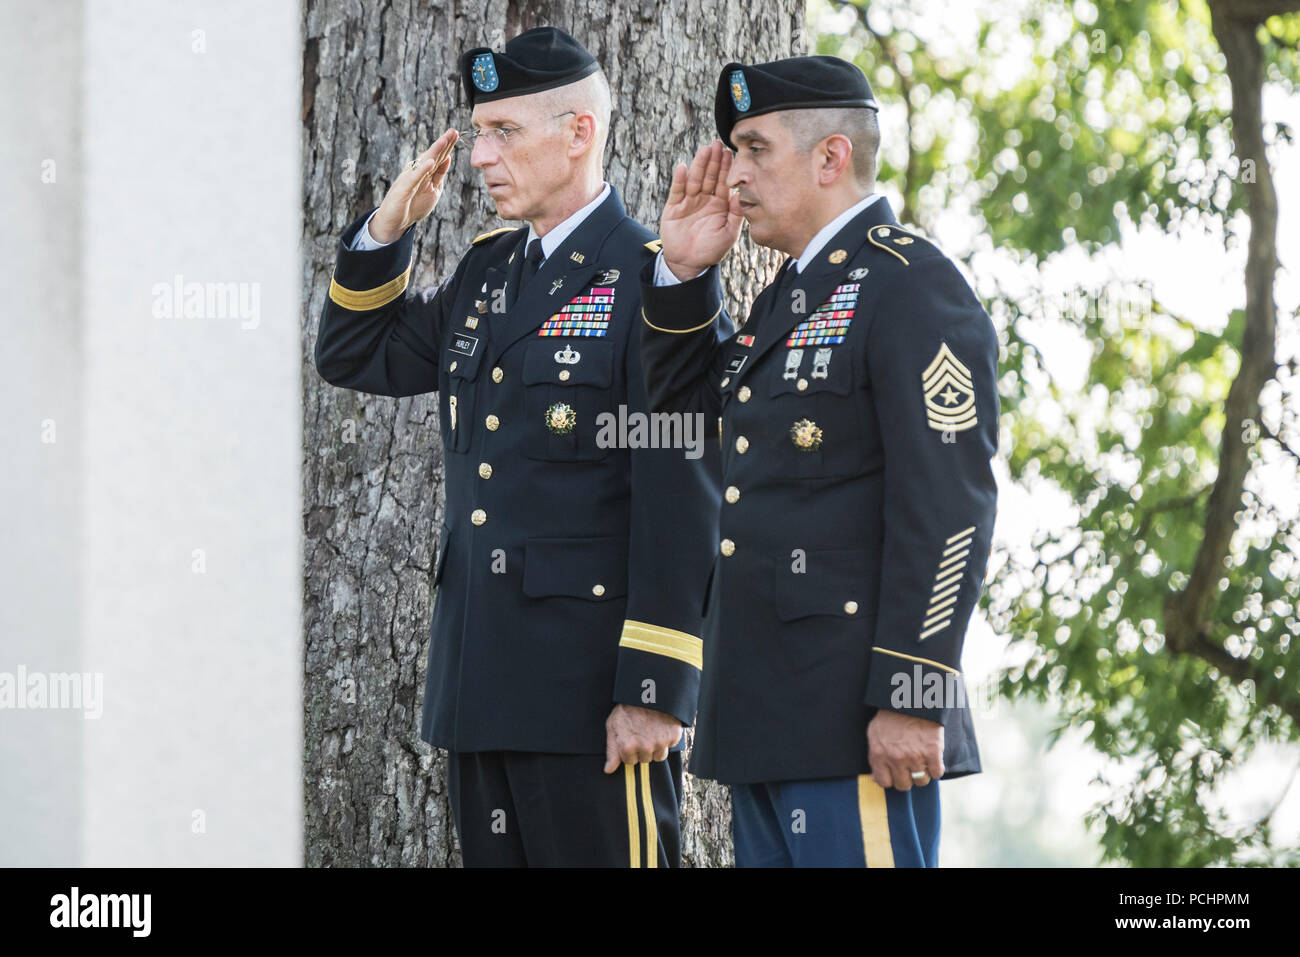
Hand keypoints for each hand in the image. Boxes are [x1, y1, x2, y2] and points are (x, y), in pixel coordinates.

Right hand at [369, 127, 458, 243]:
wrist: (395, 221)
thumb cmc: (412, 205)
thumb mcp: (432, 189)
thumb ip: (439, 174)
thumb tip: (448, 158)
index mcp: (424, 172)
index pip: (438, 157)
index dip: (447, 146)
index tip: (456, 133)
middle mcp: (416, 171)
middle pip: (432, 155)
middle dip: (443, 143)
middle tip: (454, 131)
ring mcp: (409, 178)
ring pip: (424, 163)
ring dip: (434, 151)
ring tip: (444, 140)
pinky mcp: (403, 188)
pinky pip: (414, 178)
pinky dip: (422, 170)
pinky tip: (430, 162)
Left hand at [603, 703, 682, 772]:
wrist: (649, 692)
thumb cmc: (628, 707)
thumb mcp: (613, 725)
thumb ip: (611, 750)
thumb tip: (609, 770)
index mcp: (628, 747)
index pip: (630, 762)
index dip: (630, 750)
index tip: (631, 738)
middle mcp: (645, 748)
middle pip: (645, 760)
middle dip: (643, 749)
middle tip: (642, 732)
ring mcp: (660, 743)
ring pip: (659, 756)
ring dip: (656, 746)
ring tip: (652, 730)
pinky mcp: (673, 737)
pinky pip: (670, 746)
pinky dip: (667, 738)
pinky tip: (661, 726)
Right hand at [658, 140, 743, 279]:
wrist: (688, 264)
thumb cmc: (711, 251)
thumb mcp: (728, 234)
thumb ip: (736, 215)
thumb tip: (741, 195)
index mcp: (719, 205)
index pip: (723, 182)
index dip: (727, 168)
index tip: (731, 153)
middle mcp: (704, 200)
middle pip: (709, 176)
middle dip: (714, 161)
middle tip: (718, 144)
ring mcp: (688, 202)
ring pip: (694, 179)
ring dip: (699, 165)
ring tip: (704, 150)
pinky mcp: (674, 207)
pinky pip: (677, 191)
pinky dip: (679, 179)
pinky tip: (682, 167)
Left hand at [867, 710, 944, 790]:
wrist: (912, 699)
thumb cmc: (891, 716)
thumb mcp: (875, 734)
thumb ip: (874, 757)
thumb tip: (876, 778)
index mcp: (879, 755)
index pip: (885, 783)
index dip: (891, 779)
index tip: (895, 774)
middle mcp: (896, 759)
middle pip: (903, 785)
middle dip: (906, 778)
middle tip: (909, 767)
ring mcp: (915, 756)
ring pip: (921, 781)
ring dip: (922, 774)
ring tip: (921, 762)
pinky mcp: (933, 752)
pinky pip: (937, 773)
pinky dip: (936, 769)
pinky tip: (932, 760)